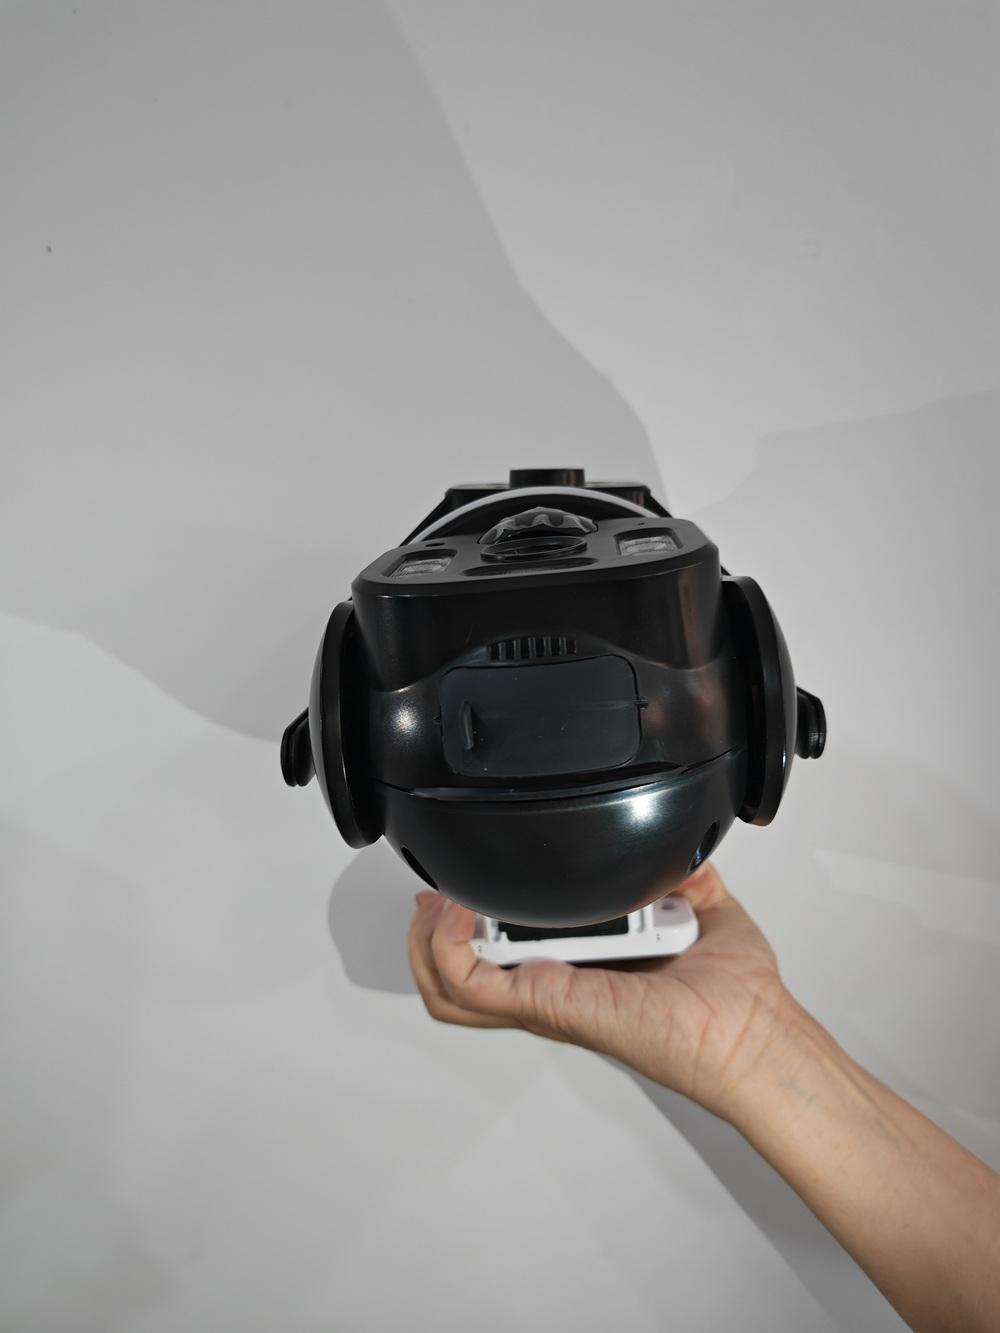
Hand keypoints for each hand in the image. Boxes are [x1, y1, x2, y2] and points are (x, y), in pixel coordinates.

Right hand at [407, 862, 795, 1121]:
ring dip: (427, 942)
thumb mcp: (700, 906)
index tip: (455, 891)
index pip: (495, 964)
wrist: (751, 1027)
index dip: (460, 931)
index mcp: (577, 972)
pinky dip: (447, 945)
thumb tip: (671, 838)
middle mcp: (554, 990)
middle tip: (430, 901)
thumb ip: (678, 872)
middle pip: (451, 983)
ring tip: (436, 905)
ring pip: (447, 988)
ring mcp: (545, 1000)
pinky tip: (458, 910)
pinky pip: (470, 983)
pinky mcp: (548, 1003)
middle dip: (425, 938)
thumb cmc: (733, 994)